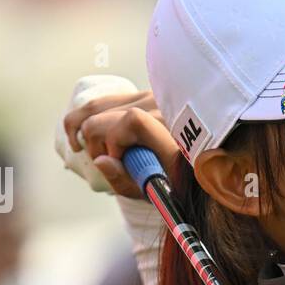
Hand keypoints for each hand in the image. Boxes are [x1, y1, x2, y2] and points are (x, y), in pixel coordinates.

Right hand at [56, 75, 180, 198]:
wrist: (202, 160)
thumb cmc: (181, 180)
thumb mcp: (156, 189)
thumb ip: (126, 179)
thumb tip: (99, 161)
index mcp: (170, 128)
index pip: (132, 120)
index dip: (117, 143)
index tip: (122, 163)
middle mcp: (159, 104)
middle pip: (101, 116)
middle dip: (97, 145)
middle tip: (112, 166)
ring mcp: (147, 96)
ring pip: (95, 106)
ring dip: (89, 134)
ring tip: (97, 154)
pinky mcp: (138, 95)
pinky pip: (100, 102)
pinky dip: (87, 119)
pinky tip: (83, 138)